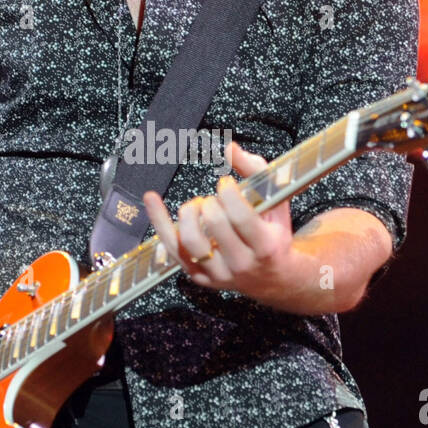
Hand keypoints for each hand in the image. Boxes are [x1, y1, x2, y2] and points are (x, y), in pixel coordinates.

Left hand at [142, 140, 294, 298]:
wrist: (271, 278)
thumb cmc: (273, 236)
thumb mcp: (276, 204)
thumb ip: (256, 172)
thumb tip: (230, 149)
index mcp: (265, 247)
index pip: (241, 218)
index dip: (229, 194)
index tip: (226, 184)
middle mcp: (241, 263)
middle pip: (215, 225)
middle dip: (210, 203)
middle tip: (214, 200)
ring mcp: (218, 273)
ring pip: (190, 242)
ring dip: (188, 214)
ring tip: (196, 206)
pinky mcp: (198, 276)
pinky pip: (171, 248)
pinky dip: (159, 221)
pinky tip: (152, 199)